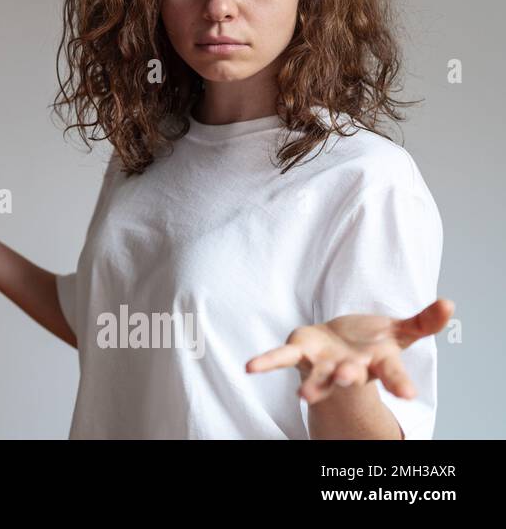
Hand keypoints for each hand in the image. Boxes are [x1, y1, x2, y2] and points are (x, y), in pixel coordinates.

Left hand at [246, 299, 453, 404]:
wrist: (340, 346)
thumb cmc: (372, 341)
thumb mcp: (400, 331)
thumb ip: (424, 321)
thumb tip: (450, 303)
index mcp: (377, 361)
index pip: (392, 372)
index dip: (400, 382)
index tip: (409, 395)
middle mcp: (350, 368)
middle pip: (350, 375)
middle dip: (347, 379)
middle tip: (345, 381)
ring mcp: (323, 365)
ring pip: (318, 375)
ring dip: (314, 386)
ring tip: (303, 398)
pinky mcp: (300, 353)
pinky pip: (281, 359)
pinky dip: (266, 362)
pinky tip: (250, 368)